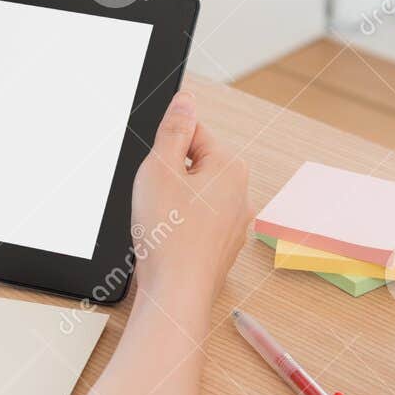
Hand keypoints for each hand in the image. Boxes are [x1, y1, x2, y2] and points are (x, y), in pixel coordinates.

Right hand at [130, 90, 251, 322]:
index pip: (193, 133)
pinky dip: (178, 229)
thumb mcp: (159, 168)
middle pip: (194, 166)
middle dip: (168, 178)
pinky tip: (166, 242)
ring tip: (159, 223)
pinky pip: (195, 225)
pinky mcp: (221, 248)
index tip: (153, 169)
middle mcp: (240, 194)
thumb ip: (173, 129)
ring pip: (194, 198)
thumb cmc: (169, 236)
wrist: (176, 294)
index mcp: (230, 167)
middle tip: (154, 199)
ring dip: (172, 204)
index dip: (164, 149)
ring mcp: (233, 225)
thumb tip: (186, 100)